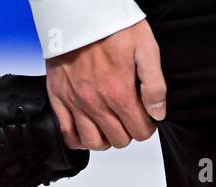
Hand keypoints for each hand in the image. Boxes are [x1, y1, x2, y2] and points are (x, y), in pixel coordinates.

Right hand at [45, 20, 166, 150]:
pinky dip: (79, 138)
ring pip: (94, 143)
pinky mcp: (58, 98)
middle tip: (129, 116)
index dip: (147, 126)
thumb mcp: (145, 48)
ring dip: (105, 137)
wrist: (77, 11)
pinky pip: (67, 134)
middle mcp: (95, 103)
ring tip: (110, 123)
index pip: (140, 132)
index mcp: (118, 93)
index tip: (146, 116)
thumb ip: (155, 84)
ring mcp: (75, 102)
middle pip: (119, 140)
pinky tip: (88, 128)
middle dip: (129, 131)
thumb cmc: (111, 26)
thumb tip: (157, 113)